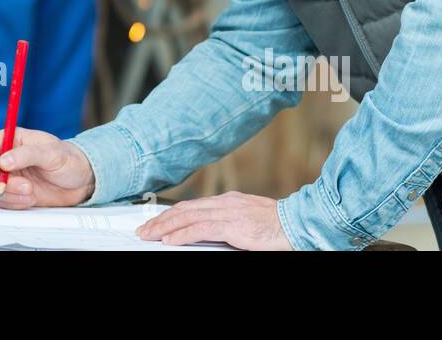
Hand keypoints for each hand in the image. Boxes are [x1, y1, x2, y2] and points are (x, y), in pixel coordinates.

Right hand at [0, 127, 94, 208]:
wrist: (82, 181)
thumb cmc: (69, 159)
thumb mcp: (51, 152)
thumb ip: (27, 154)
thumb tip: (4, 161)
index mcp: (12, 140)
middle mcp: (7, 158)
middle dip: (2, 182)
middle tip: (25, 186)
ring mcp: (10, 177)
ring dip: (8, 195)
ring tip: (31, 193)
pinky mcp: (15, 194)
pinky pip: (2, 201)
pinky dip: (13, 204)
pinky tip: (31, 200)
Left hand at [135, 192, 294, 249]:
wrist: (297, 223)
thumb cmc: (276, 226)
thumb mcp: (246, 221)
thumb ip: (227, 224)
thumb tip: (208, 233)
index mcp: (227, 201)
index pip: (191, 206)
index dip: (171, 215)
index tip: (156, 223)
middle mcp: (223, 203)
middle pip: (184, 210)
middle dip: (161, 221)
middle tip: (144, 230)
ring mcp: (227, 212)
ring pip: (187, 218)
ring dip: (165, 227)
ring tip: (149, 235)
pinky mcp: (232, 225)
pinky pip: (200, 229)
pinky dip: (181, 234)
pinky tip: (169, 239)